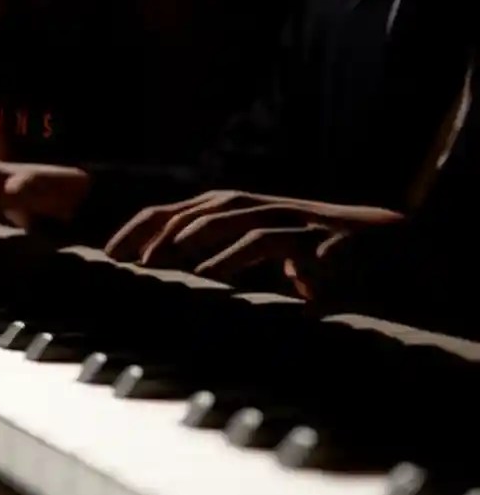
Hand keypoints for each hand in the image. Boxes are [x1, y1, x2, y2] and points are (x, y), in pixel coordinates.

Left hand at [103, 190, 401, 281]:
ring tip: (158, 263)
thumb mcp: (258, 259)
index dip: (138, 228)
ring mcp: (283, 216)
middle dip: (153, 232)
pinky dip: (233, 254)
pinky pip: (265, 239)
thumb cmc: (315, 254)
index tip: (108, 254)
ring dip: (187, 238)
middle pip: (191, 208)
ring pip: (225, 215)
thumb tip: (176, 288)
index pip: (173, 211)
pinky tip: (209, 274)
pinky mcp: (309, 235)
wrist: (386, 246)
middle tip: (124, 260)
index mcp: (234, 210)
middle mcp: (253, 206)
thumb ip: (224, 263)